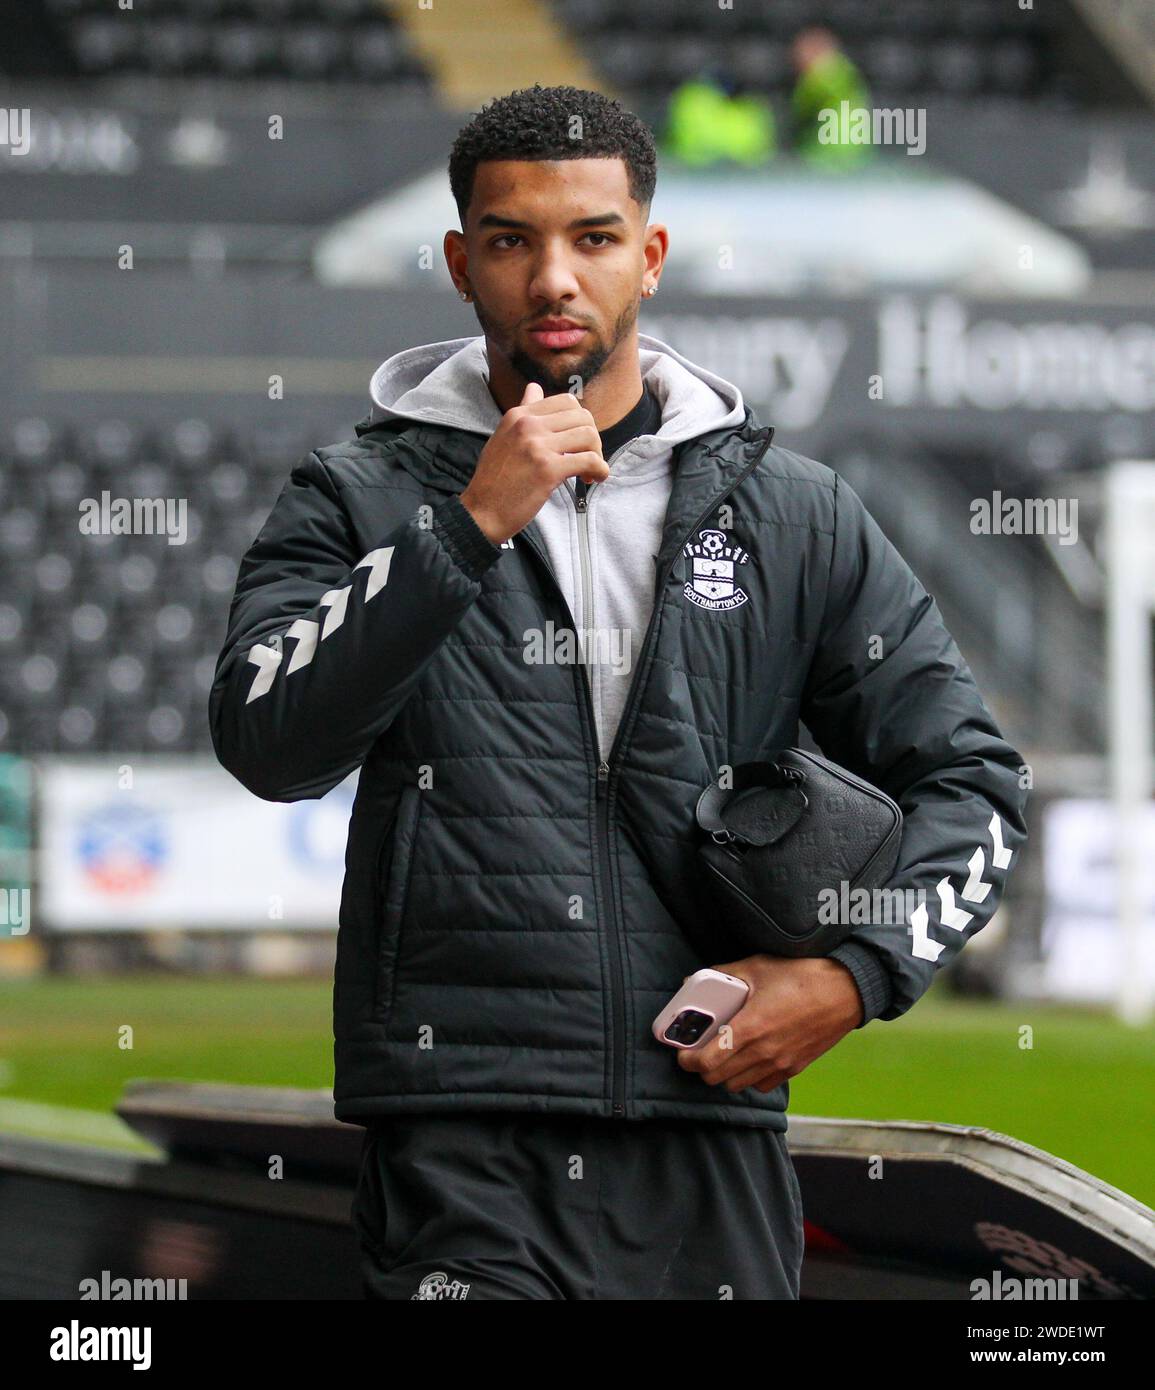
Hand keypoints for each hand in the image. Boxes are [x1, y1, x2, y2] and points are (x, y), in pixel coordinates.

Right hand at [459, 380, 609, 543]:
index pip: (566, 402)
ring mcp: (538, 446)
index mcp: (518, 415)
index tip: (577, 442)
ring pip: (589, 435)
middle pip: (582, 417)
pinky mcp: (548, 469)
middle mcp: (528, 425)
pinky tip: (594, 479)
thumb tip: (535, 388)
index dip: (579, 421)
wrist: (482, 511)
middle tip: (587, 458)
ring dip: (597, 454)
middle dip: (592, 438)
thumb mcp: (503, 436)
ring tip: (589, 472)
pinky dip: (599, 470)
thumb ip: (523, 412)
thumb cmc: (494, 480)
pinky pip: (589, 461)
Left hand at [676, 954, 862, 1094]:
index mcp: (751, 1028)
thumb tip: (692, 980)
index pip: (707, 1062)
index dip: (688, 1060)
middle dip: (702, 1068)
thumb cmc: (801, 976)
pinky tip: (749, 1057)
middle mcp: (764, 1052)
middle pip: (717, 1079)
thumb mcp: (757, 967)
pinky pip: (761, 1085)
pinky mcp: (794, 1068)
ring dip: (724, 1074)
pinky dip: (748, 1077)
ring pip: (737, 1085)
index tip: (683, 1053)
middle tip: (700, 1051)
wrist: (845, 991)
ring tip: (723, 1054)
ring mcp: (780, 1064)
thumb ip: (723, 975)